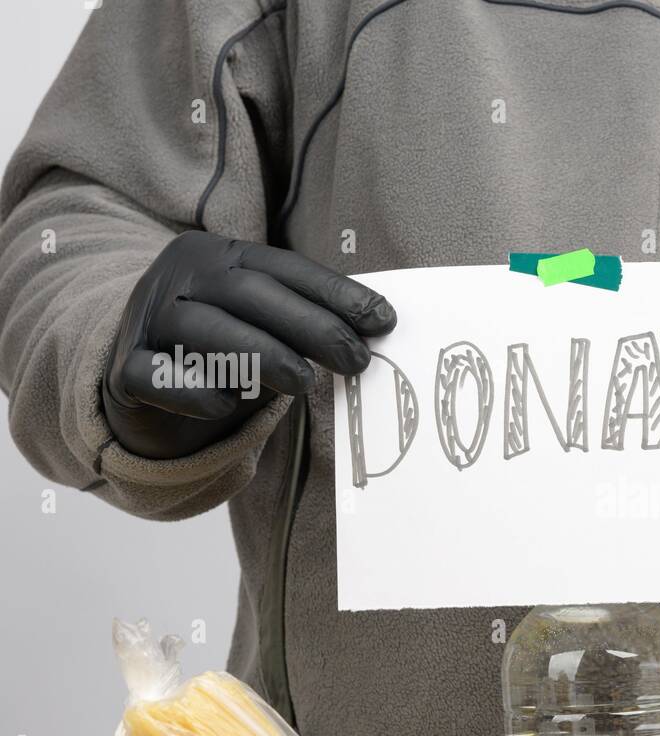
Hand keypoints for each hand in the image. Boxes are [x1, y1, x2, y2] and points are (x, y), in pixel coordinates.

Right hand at [103, 231, 396, 458]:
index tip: (383, 320)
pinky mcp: (126, 368)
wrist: (142, 376)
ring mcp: (148, 319)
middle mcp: (182, 278)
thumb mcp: (265, 324)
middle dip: (310, 325)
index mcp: (222, 256)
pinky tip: (226, 406)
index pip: (285, 268)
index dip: (336, 292)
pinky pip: (157, 377)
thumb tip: (377, 329)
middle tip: (355, 359)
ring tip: (304, 383)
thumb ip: (307, 321)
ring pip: (202, 328)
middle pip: (248, 292)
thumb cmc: (224, 347)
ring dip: (260, 354)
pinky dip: (194, 391)